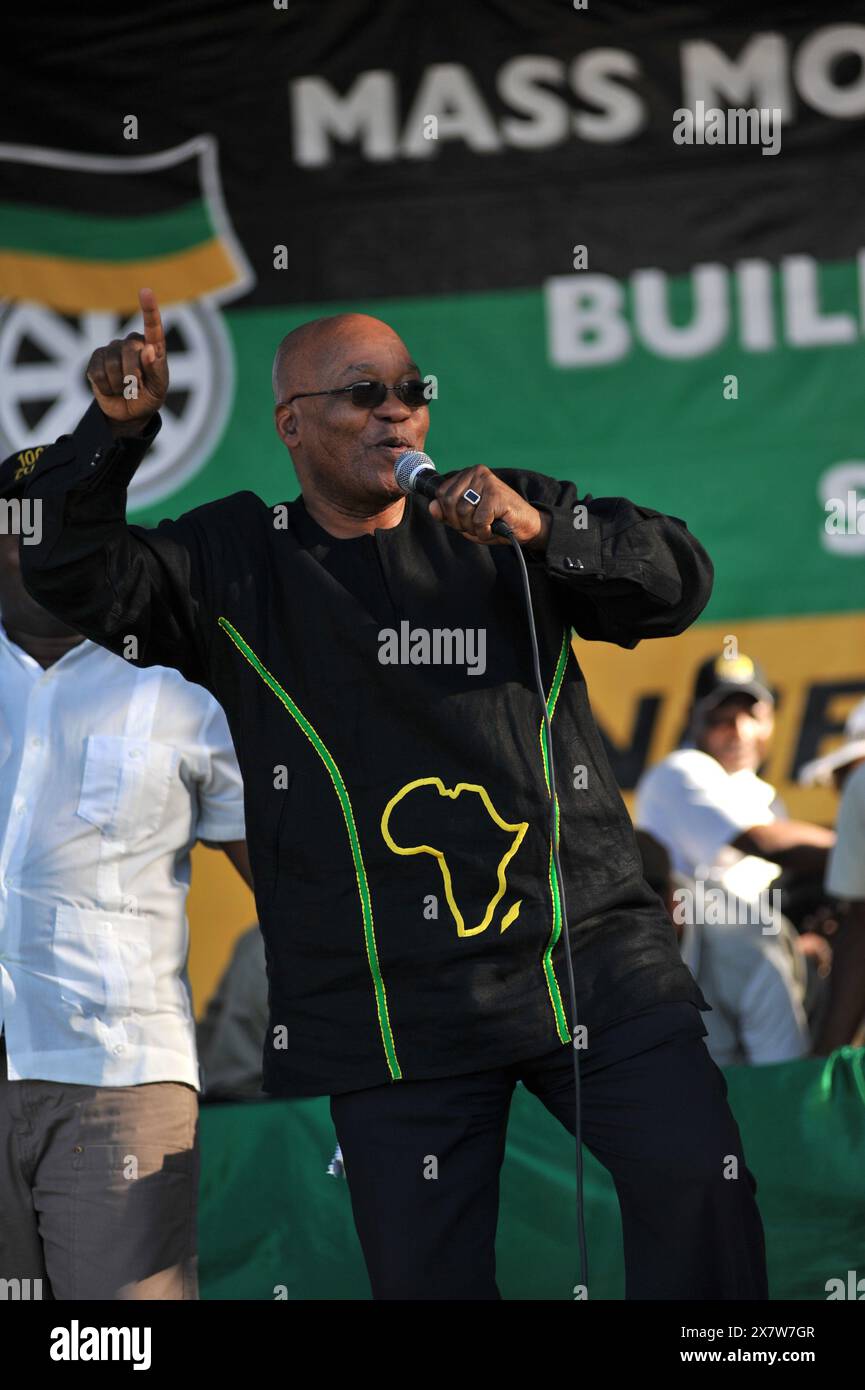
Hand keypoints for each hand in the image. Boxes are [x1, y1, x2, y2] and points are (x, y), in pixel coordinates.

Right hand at [86, 288, 167, 432]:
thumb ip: (156, 369)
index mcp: (153, 347)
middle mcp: (132, 343)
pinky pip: (98, 373)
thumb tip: (148, 349)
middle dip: (134, 376)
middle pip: (130, 352)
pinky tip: (112, 388)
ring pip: (112, 365)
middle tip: (138, 389)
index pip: (153, 326)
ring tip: (125, 389)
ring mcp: (112, 349)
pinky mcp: (96, 359)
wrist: (129, 412)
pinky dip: (106, 387)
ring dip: (120, 385)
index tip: (145, 291)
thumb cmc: (149, 397)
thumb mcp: (159, 388)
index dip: (149, 309)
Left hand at [427, 466, 550, 547]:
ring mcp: (487, 481)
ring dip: (472, 528)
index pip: (440, 494)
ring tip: (486, 525)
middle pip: (448, 502)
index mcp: (466, 475)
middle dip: (459, 522)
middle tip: (475, 526)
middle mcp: (476, 472)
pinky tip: (494, 527)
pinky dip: (484, 531)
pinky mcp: (496, 494)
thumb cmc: (495, 521)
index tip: (464, 520)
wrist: (526, 526)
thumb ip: (447, 513)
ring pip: (462, 511)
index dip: (448, 514)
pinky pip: (478, 520)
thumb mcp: (465, 520)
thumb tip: (432, 506)